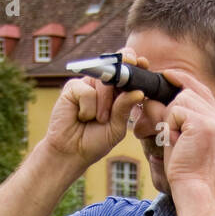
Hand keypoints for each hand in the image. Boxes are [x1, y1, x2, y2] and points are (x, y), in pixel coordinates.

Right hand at [43, 46, 147, 169]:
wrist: (71, 152)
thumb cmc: (94, 141)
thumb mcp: (116, 127)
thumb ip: (125, 108)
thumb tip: (138, 92)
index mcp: (117, 94)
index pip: (128, 74)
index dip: (135, 66)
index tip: (143, 63)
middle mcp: (103, 86)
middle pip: (116, 69)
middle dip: (123, 73)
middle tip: (126, 77)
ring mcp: (88, 85)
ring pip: (103, 83)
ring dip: (103, 104)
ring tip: (98, 119)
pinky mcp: (73, 88)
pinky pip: (87, 91)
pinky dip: (87, 109)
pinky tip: (81, 117)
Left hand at [157, 68, 214, 199]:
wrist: (192, 188)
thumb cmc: (184, 168)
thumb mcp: (178, 137)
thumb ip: (172, 116)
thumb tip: (150, 99)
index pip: (200, 89)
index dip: (183, 80)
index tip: (167, 75)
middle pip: (188, 91)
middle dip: (171, 107)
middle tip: (165, 128)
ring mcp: (214, 119)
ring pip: (180, 99)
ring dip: (169, 119)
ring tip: (175, 140)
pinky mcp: (203, 123)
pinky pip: (176, 111)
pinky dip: (169, 125)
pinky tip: (175, 141)